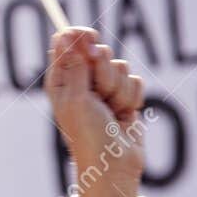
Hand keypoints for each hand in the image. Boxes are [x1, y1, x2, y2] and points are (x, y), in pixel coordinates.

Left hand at [45, 28, 143, 196]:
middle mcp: (81, 82)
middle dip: (104, 71)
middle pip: (98, 52)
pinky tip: (123, 115)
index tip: (90, 37)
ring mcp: (104, 89)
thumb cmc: (88, 135)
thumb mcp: (77, 98)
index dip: (80, 37)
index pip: (67, 44)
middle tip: (98, 94)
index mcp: (61, 81)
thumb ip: (75, 65)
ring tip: (110, 111)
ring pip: (120, 66)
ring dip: (118, 89)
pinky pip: (135, 81)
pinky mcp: (124, 97)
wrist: (114, 163)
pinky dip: (131, 98)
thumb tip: (65, 33)